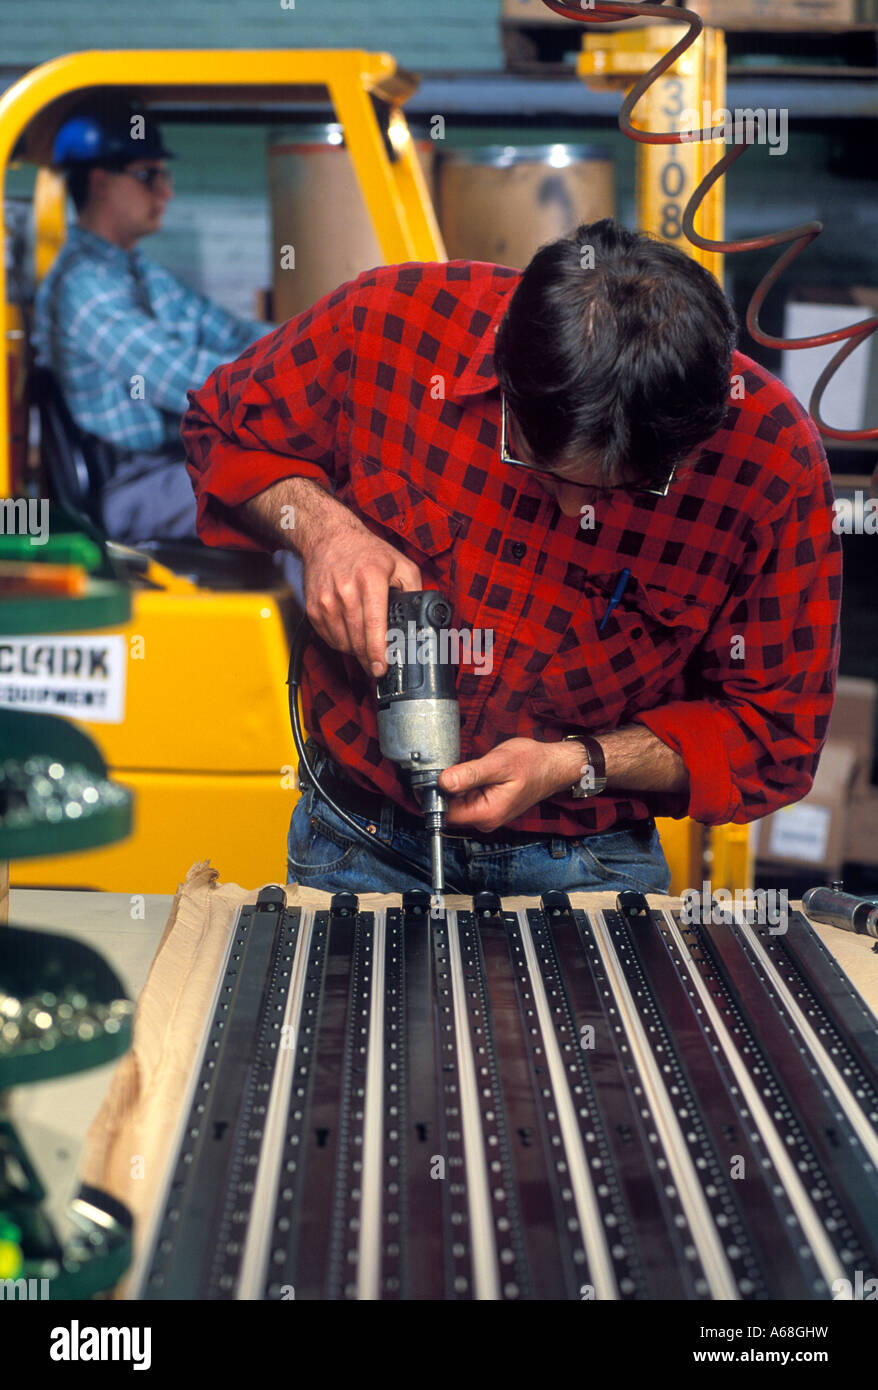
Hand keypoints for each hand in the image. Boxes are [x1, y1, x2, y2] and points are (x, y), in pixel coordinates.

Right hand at [303, 521, 421, 677]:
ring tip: (366, 645)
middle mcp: (345, 591)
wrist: (328, 537)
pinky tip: (351, 633)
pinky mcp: (313, 608)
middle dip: (370, 658)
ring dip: (356, 651)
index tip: (381, 668)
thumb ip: (414, 590)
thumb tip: (421, 616)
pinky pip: (329, 638)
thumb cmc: (366, 551)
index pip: (374, 624)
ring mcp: (326, 600)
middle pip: (358, 639)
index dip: (378, 651)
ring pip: (343, 643)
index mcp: (371, 579)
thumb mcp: (401, 564)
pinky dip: (342, 642)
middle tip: (378, 665)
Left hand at [438, 738, 571, 833]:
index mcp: (487, 813)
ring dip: (454, 786)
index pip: (446, 813)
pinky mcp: (488, 806)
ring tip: (465, 766)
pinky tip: (473, 772)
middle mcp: (486, 819)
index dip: (433, 795)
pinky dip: (464, 786)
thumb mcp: (498, 763)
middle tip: (449, 765)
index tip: (429, 776)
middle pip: (449, 809)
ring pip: (457, 803)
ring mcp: (487, 814)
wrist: (553, 765)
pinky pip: (467, 799)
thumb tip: (443, 782)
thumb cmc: (533, 763)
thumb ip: (469, 774)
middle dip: (443, 789)